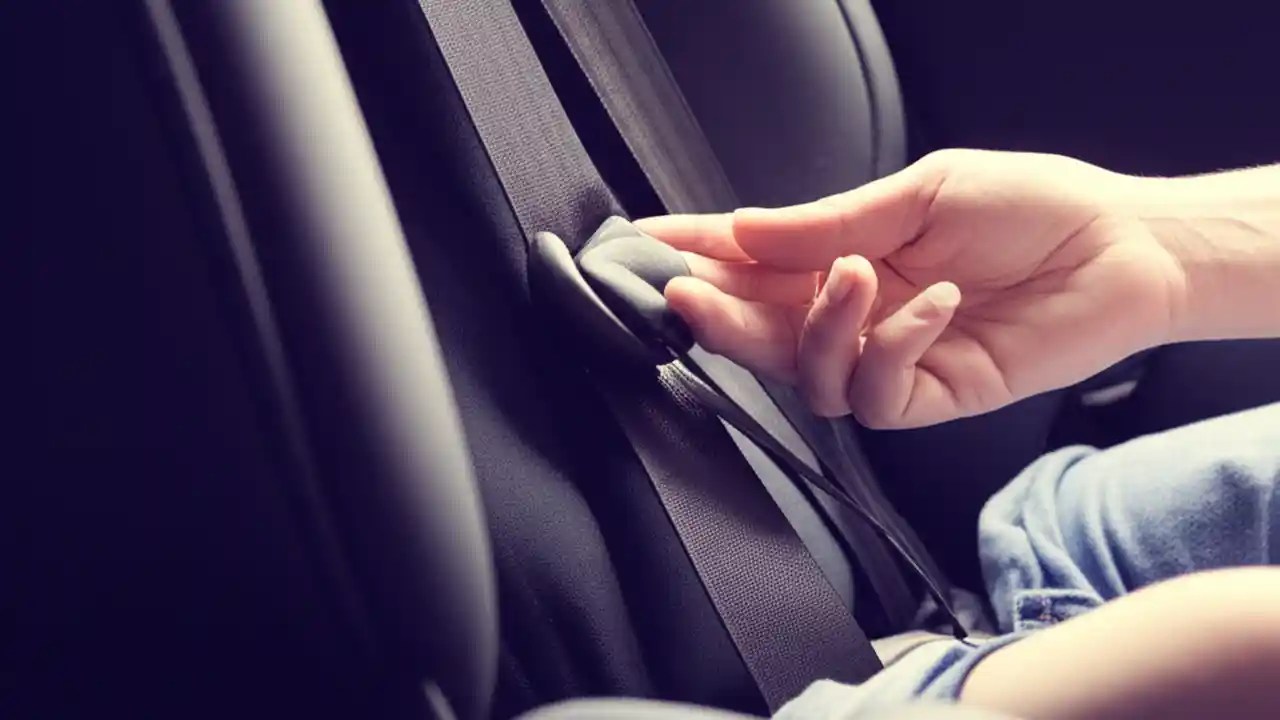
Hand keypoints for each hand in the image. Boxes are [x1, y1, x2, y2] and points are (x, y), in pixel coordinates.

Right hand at [636, 149, 1185, 428]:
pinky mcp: (930, 395)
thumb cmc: (1028, 208)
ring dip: (816, 328)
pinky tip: (932, 304)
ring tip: (858, 276)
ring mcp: (888, 357)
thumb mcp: (920, 193)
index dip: (694, 254)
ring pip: (804, 374)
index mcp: (841, 253)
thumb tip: (742, 230)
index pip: (748, 260)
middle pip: (758, 329)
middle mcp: (853, 310)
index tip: (641, 247)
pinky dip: (893, 349)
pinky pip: (875, 396)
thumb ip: (828, 222)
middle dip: (716, 314)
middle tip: (688, 294)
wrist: (1120, 248)